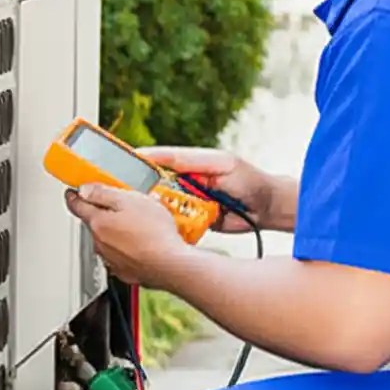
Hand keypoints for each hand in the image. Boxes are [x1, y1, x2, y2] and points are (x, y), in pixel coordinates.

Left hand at [64, 184, 189, 287]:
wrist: (172, 265)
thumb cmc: (155, 233)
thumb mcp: (130, 200)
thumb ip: (103, 193)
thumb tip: (85, 190)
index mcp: (98, 223)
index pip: (76, 206)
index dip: (73, 196)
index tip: (73, 192)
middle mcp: (100, 243)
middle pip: (94, 223)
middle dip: (103, 213)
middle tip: (122, 205)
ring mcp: (112, 260)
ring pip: (108, 240)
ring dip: (117, 232)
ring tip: (141, 225)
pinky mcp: (125, 272)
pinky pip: (121, 256)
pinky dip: (128, 249)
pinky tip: (145, 243)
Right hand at [138, 146, 291, 232]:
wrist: (269, 209)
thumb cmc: (251, 181)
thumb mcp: (221, 164)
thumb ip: (192, 162)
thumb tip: (163, 158)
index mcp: (190, 163)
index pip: (157, 159)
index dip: (138, 161)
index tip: (119, 165)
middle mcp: (186, 182)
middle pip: (153, 184)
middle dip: (139, 191)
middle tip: (125, 197)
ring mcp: (189, 203)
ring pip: (161, 206)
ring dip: (153, 211)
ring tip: (140, 216)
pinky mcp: (194, 221)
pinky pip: (175, 224)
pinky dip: (167, 227)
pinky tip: (158, 231)